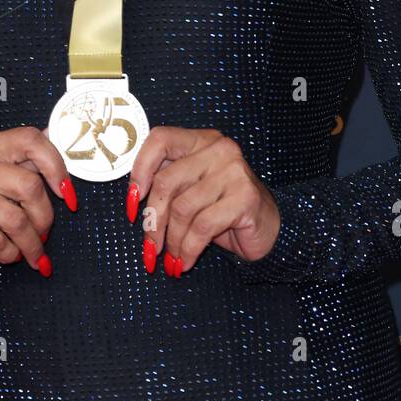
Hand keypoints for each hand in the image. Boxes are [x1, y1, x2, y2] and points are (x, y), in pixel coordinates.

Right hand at [0, 126, 76, 276]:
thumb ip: (27, 159)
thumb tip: (59, 137)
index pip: (30, 140)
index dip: (56, 166)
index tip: (67, 194)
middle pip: (29, 186)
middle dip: (45, 217)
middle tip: (45, 231)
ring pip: (15, 220)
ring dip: (31, 243)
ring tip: (34, 252)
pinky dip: (11, 253)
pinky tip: (11, 254)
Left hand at [126, 126, 281, 275]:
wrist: (268, 229)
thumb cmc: (221, 210)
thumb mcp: (191, 191)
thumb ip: (167, 184)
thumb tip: (131, 201)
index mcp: (200, 140)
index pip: (160, 139)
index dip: (140, 169)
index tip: (132, 202)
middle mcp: (218, 149)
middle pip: (166, 181)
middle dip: (154, 220)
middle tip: (150, 247)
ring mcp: (234, 171)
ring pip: (182, 208)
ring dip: (172, 240)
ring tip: (171, 258)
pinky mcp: (245, 197)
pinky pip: (202, 227)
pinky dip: (188, 249)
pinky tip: (185, 261)